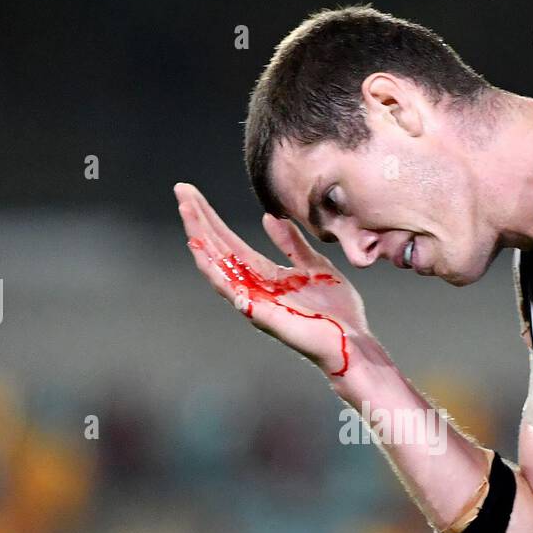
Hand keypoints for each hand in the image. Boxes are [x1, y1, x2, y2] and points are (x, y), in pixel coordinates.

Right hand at [174, 182, 368, 378]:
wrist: (351, 341)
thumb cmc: (336, 312)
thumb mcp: (315, 266)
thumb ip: (292, 244)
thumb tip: (268, 218)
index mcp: (267, 275)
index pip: (231, 242)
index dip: (213, 219)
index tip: (195, 194)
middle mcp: (254, 287)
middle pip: (219, 248)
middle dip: (200, 220)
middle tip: (182, 190)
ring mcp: (253, 300)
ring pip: (217, 265)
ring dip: (199, 236)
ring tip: (186, 209)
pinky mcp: (258, 313)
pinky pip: (228, 289)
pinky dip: (211, 268)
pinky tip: (198, 248)